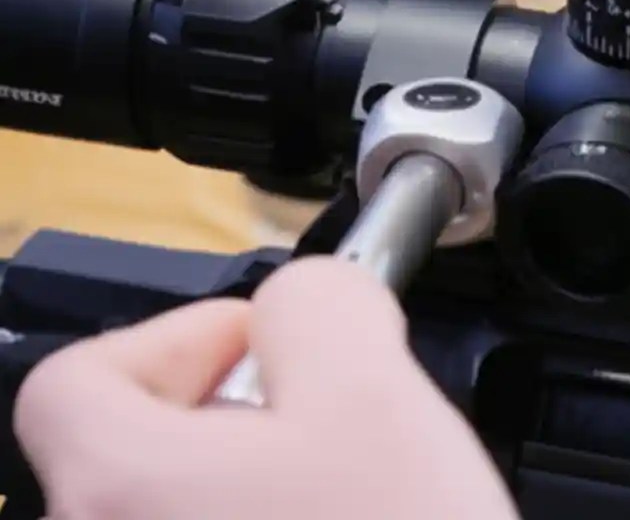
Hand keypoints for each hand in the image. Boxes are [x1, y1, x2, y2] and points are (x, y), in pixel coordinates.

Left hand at [14, 257, 518, 519]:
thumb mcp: (376, 392)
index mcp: (120, 487)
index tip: (263, 353)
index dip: (182, 340)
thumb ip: (320, 302)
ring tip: (346, 506)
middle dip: (234, 420)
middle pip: (131, 454)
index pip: (82, 375)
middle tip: (325, 429)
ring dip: (252, 495)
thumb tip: (305, 301)